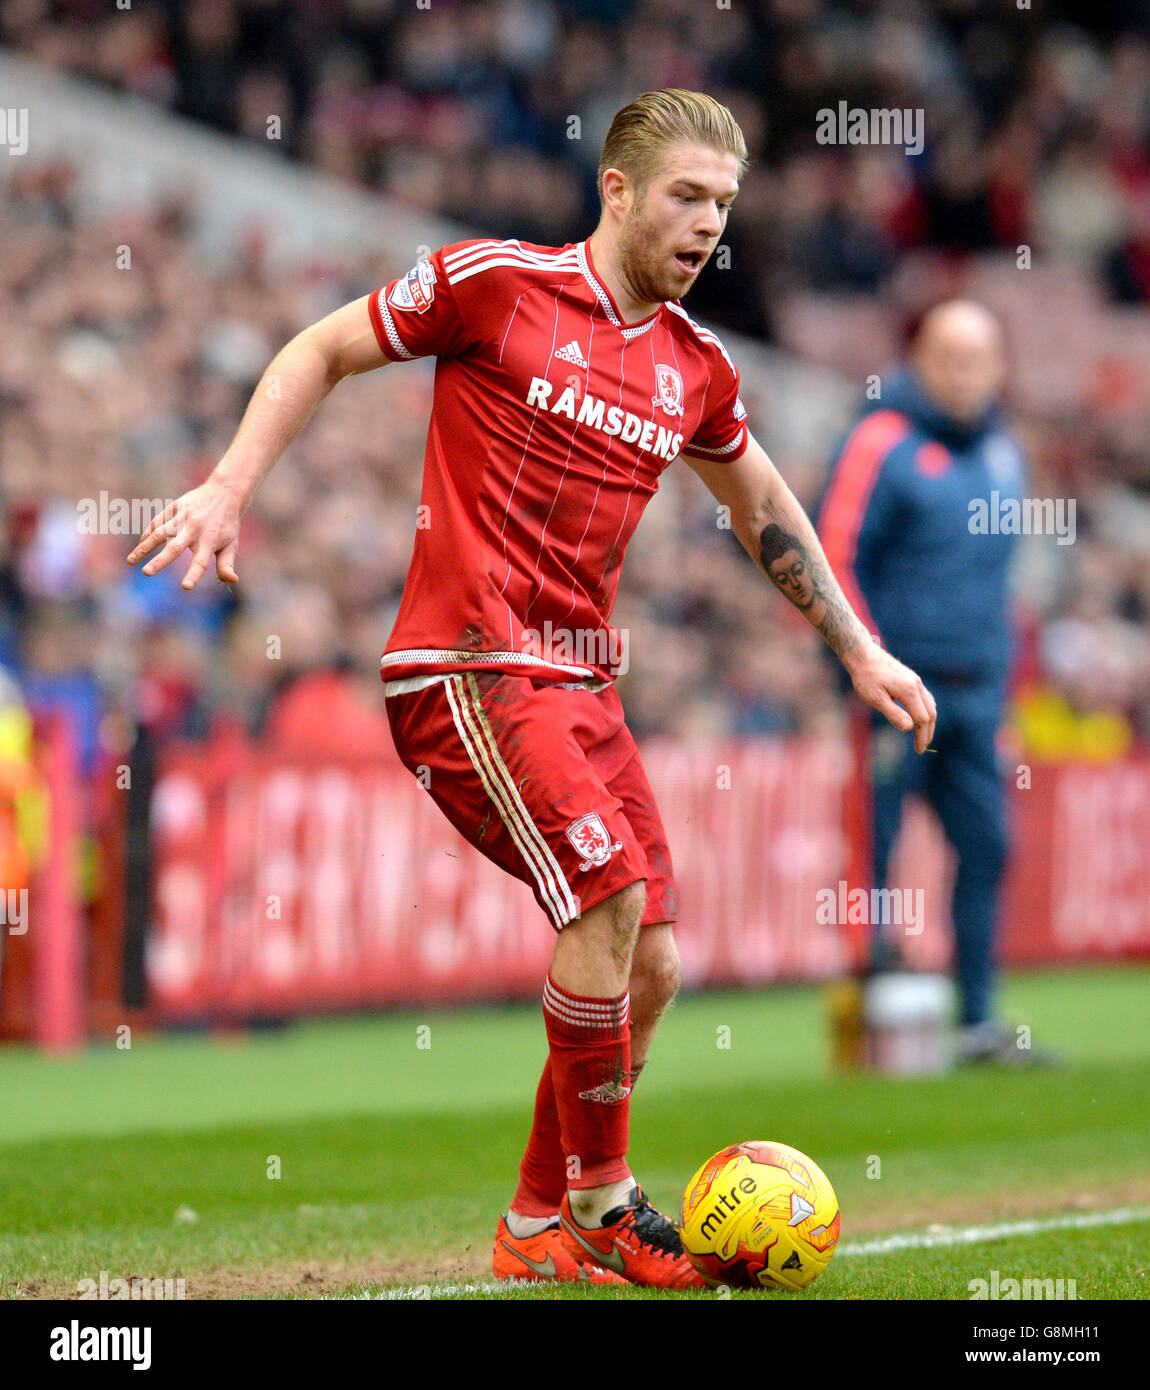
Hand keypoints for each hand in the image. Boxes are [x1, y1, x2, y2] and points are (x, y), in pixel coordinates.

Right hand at [125, 479, 242, 589]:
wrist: (224, 493)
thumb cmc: (227, 525)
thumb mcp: (231, 544)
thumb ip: (227, 564)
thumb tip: (232, 580)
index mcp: (210, 541)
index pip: (201, 561)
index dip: (194, 574)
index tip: (185, 587)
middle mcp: (195, 529)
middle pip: (175, 547)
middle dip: (160, 561)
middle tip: (146, 573)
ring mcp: (183, 517)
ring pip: (159, 533)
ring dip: (144, 547)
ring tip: (131, 561)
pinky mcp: (175, 507)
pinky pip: (157, 522)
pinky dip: (147, 534)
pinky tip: (141, 545)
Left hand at [843, 638, 936, 753]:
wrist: (863, 655)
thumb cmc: (866, 678)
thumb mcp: (876, 699)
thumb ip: (893, 714)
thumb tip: (909, 728)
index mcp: (910, 691)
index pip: (922, 720)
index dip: (922, 736)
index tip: (919, 750)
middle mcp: (917, 685)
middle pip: (931, 713)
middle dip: (927, 732)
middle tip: (922, 748)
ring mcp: (916, 681)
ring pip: (930, 705)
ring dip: (929, 722)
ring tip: (922, 736)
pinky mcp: (912, 679)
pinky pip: (925, 698)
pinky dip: (926, 711)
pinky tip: (920, 718)